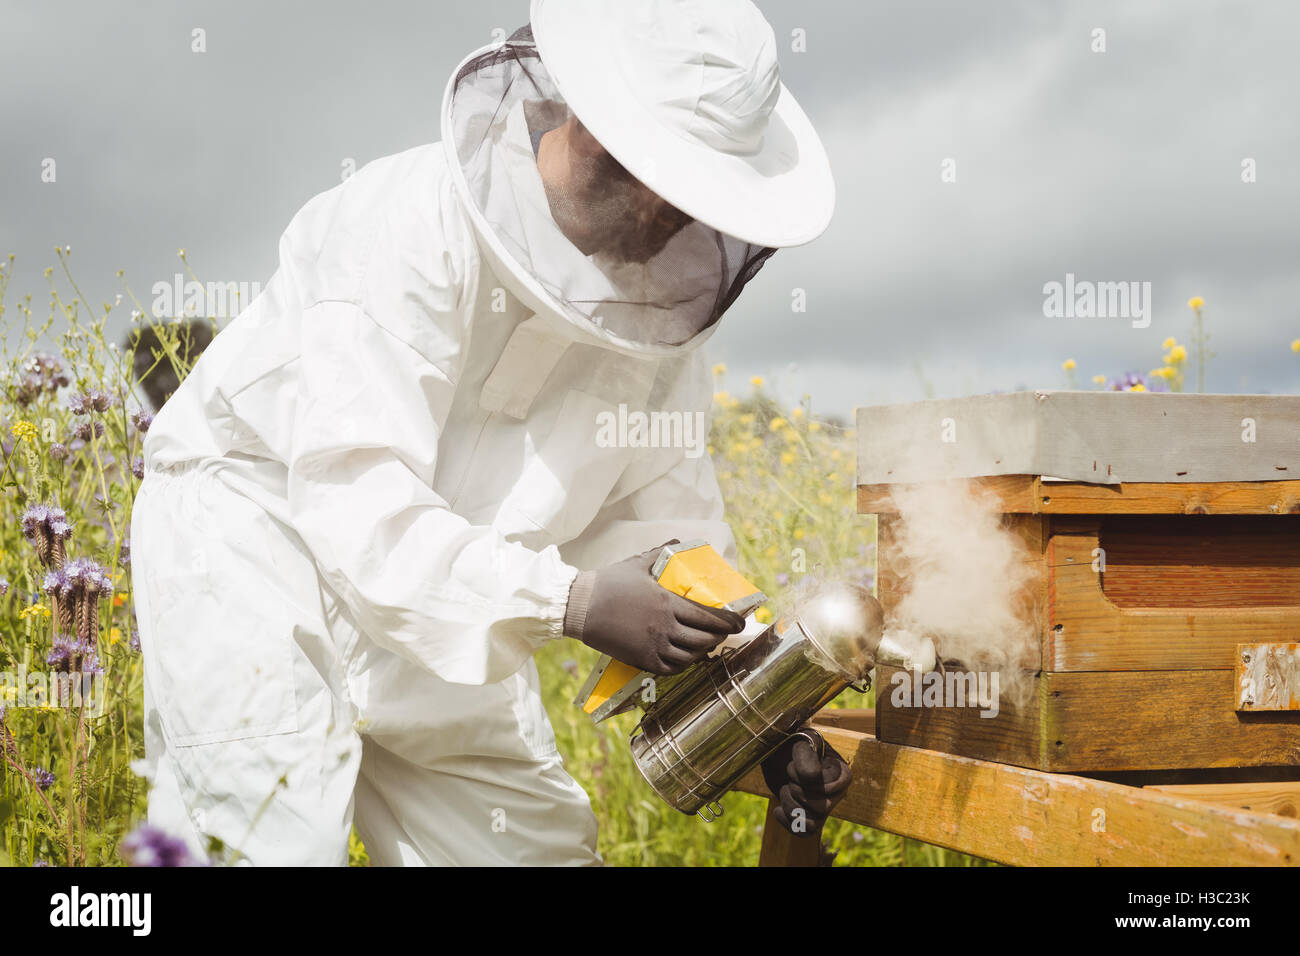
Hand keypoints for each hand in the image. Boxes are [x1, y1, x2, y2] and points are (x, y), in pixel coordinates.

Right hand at [569, 539, 744, 674]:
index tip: (740, 623)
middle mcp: (664, 627)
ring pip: (690, 657)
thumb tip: (677, 541)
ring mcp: (653, 645)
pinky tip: (685, 658)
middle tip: (723, 633)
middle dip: (719, 637)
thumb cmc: (609, 582)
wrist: (580, 606)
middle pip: (704, 639)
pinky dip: (683, 665)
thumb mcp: (637, 564)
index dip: (728, 623)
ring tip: (706, 645)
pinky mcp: (641, 659)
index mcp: (667, 603)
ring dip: (703, 652)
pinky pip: (671, 668)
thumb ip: (660, 553)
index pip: (708, 617)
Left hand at [761, 728, 851, 836]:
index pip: (827, 788)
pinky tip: (778, 809)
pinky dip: (787, 822)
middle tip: (789, 778)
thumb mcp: (796, 742)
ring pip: (813, 824)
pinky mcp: (811, 818)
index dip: (804, 778)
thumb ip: (805, 755)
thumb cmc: (789, 745)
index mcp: (841, 772)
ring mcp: (825, 807)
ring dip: (790, 806)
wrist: (776, 756)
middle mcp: (838, 793)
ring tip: (784, 790)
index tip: (792, 765)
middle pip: (822, 808)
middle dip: (797, 791)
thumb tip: (813, 777)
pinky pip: (804, 833)